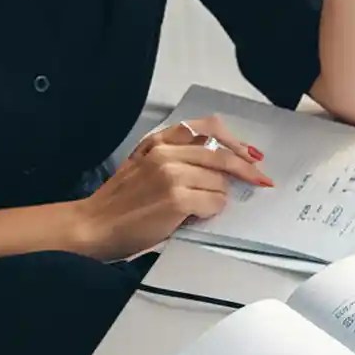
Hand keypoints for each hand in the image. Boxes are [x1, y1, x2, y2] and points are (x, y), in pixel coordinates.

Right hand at [74, 115, 273, 260]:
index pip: (207, 128)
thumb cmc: (120, 201)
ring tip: (199, 207)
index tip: (249, 153)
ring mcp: (172, 176)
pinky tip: (196, 216)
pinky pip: (214, 202)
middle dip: (246, 169)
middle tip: (260, 179)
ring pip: (220, 182)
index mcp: (158, 142)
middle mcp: (166, 153)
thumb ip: (174, 156)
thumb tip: (217, 161)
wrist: (94, 226)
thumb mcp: (142, 164)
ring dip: (218, 197)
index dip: (233, 140)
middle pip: (221, 156)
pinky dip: (212, 211)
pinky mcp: (177, 199)